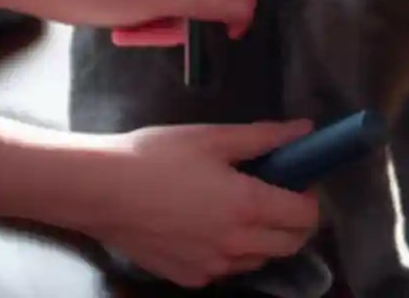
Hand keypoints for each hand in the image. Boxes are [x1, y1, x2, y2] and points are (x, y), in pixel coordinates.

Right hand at [83, 120, 320, 287]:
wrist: (98, 190)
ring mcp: (211, 266)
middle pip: (292, 244)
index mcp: (247, 207)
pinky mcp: (189, 277)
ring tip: (242, 207)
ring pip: (261, 259)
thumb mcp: (213, 138)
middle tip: (278, 193)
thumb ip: (265, 137)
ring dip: (266, 237)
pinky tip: (211, 225)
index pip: (306, 217)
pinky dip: (233, 251)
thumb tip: (304, 131)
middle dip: (295, 220)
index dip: (310, 197)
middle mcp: (234, 244)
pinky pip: (227, 269)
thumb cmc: (155, 157)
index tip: (298, 180)